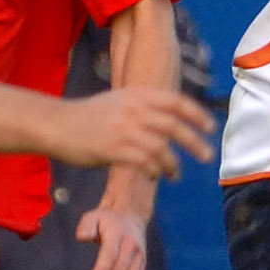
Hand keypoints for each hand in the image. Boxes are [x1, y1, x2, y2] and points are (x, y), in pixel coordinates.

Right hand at [46, 89, 212, 180]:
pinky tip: (155, 174)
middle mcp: (133, 110)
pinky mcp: (112, 148)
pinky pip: (144, 162)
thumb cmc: (88, 115)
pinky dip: (154, 169)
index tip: (211, 127)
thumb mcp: (118, 101)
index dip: (197, 114)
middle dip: (195, 142)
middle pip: (174, 126)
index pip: (176, 102)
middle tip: (207, 156)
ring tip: (175, 174)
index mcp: (137, 95)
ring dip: (173, 164)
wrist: (57, 124)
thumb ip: (142, 106)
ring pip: (161, 148)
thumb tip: (169, 118)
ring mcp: (123, 129)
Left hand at [76, 204, 149, 269]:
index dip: (102, 269)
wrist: (132, 216)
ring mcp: (139, 258)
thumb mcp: (94, 215)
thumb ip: (86, 225)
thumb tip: (83, 238)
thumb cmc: (106, 220)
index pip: (110, 254)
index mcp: (118, 234)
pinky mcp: (141, 267)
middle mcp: (131, 247)